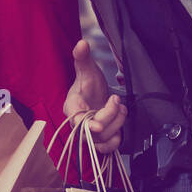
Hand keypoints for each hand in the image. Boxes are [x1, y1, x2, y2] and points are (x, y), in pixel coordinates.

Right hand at [63, 38, 126, 153]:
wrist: (95, 98)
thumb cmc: (89, 86)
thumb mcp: (88, 70)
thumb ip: (82, 58)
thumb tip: (81, 43)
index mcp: (71, 107)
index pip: (74, 119)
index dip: (84, 125)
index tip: (97, 127)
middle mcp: (77, 123)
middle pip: (93, 130)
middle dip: (110, 114)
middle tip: (116, 100)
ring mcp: (88, 135)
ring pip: (103, 139)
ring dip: (117, 122)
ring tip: (120, 108)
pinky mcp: (99, 142)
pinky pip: (108, 148)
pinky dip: (117, 138)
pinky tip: (119, 125)